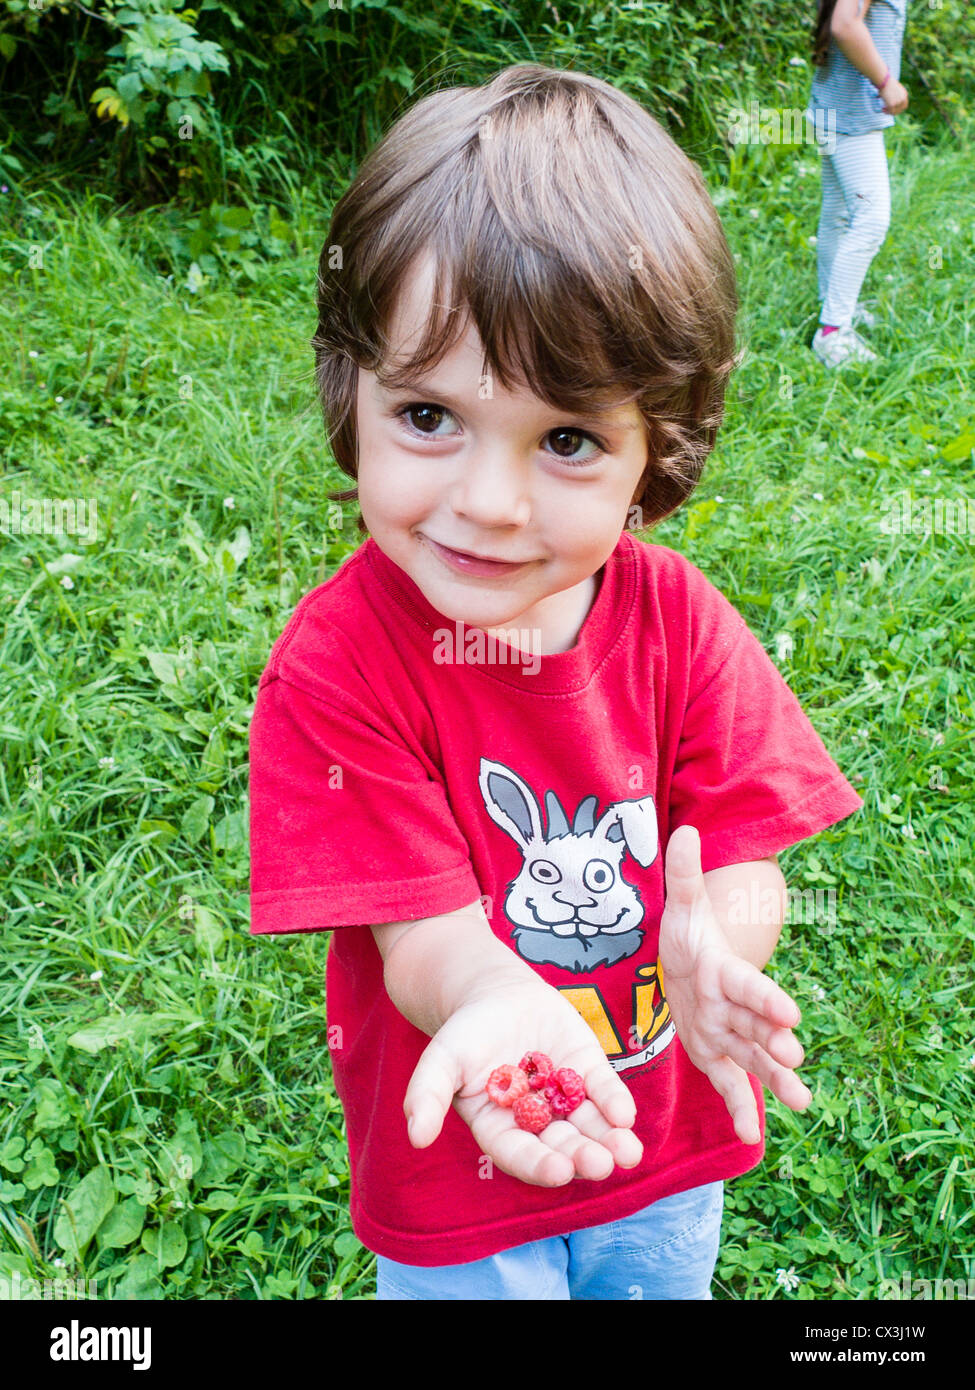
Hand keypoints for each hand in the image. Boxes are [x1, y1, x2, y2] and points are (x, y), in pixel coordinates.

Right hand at [403, 976, 642, 1186]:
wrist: (494, 991)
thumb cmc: (463, 1032)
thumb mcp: (440, 1059)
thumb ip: (426, 1095)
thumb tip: (416, 1136)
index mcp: (500, 1129)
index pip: (520, 1154)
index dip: (539, 1164)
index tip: (559, 1171)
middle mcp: (537, 1122)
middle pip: (561, 1145)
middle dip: (582, 1156)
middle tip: (603, 1164)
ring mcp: (565, 1096)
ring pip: (589, 1125)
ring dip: (609, 1139)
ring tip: (628, 1152)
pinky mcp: (588, 1070)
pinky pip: (604, 1091)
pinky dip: (615, 1102)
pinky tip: (625, 1114)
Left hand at [658, 825, 811, 1144]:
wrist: (687, 960)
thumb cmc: (689, 933)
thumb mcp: (682, 906)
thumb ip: (684, 874)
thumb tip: (685, 832)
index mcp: (726, 973)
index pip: (750, 985)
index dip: (768, 998)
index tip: (792, 1012)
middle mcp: (734, 1007)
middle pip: (759, 1027)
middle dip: (777, 1043)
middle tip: (796, 1061)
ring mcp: (728, 1033)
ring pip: (753, 1059)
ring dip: (774, 1081)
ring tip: (800, 1103)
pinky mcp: (715, 1054)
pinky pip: (730, 1083)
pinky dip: (741, 1107)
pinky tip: (751, 1134)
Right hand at [881, 78, 908, 114]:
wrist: (885, 82)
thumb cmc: (888, 83)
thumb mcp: (896, 89)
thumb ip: (897, 95)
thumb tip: (892, 99)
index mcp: (905, 94)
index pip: (904, 106)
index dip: (899, 109)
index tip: (894, 109)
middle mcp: (903, 99)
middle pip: (900, 110)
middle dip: (894, 111)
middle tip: (887, 110)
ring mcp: (898, 102)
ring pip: (894, 112)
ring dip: (889, 112)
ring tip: (884, 110)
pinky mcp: (892, 105)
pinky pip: (890, 112)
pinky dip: (886, 112)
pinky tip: (882, 109)